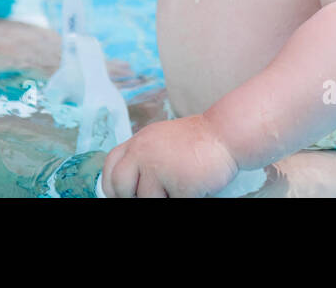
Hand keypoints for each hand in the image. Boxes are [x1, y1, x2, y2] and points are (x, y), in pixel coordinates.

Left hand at [100, 114, 239, 197]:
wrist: (225, 134)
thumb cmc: (196, 141)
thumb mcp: (160, 141)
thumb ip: (142, 156)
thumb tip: (127, 187)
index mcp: (139, 141)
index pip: (110, 166)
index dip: (112, 185)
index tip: (122, 194)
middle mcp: (143, 152)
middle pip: (120, 186)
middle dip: (131, 196)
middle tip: (153, 194)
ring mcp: (159, 167)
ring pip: (146, 198)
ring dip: (163, 196)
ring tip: (178, 183)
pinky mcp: (178, 184)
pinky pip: (173, 202)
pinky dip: (182, 197)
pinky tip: (192, 185)